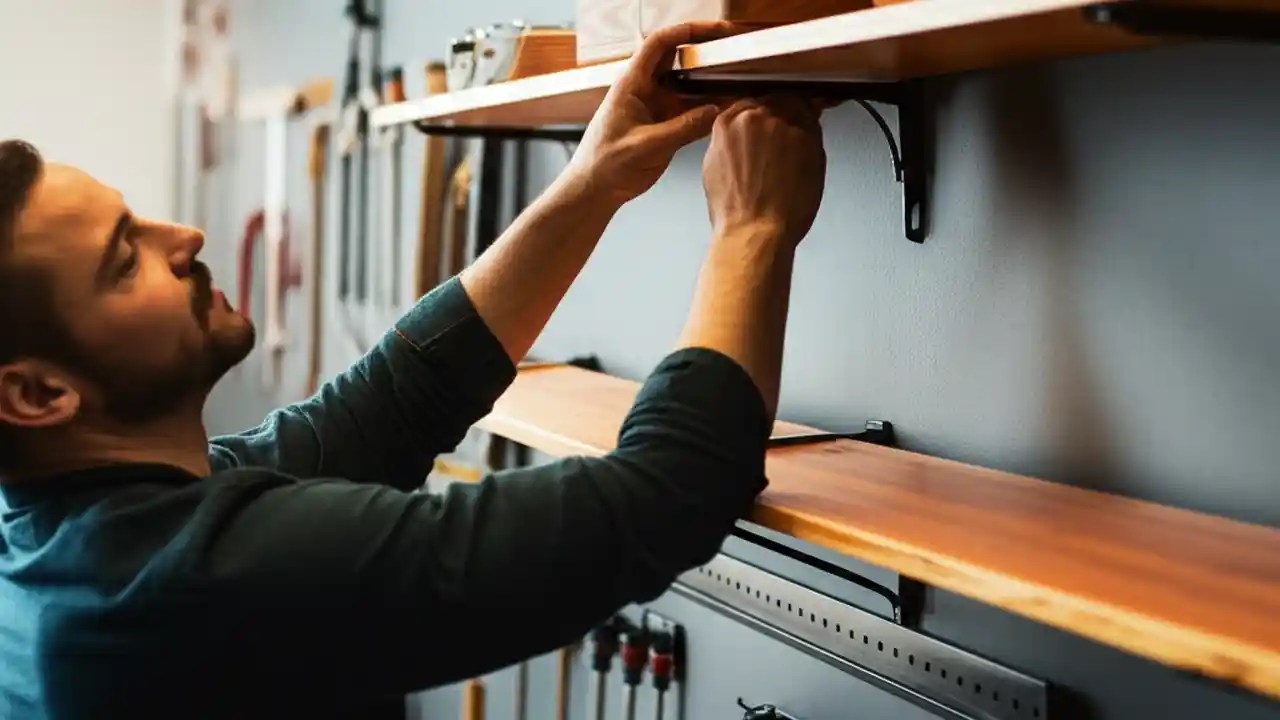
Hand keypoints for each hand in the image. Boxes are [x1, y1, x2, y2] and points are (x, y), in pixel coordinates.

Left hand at [566, 22, 742, 205]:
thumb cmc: (605, 164)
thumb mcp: (646, 146)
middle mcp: (646, 90)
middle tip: (732, 51)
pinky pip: (692, 112)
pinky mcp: (666, 126)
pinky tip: (729, 109)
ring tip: (739, 80)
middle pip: (679, 60)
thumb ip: (682, 128)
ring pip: (689, 87)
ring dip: (711, 83)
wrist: (596, 189)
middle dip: (705, 53)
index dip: (686, 31)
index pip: (659, 44)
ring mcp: (657, 108)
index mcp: (632, 84)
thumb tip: (716, 111)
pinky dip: (709, 109)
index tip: (713, 31)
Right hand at [702, 97, 826, 248]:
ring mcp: (782, 126)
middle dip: (782, 116)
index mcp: (727, 124)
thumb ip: (729, 142)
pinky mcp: (808, 138)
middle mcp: (754, 118)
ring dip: (799, 127)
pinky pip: (815, 128)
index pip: (750, 103)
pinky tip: (804, 162)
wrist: (755, 230)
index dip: (763, 113)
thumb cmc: (736, 212)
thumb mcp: (715, 168)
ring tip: (795, 156)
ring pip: (798, 110)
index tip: (769, 122)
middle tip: (785, 141)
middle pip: (776, 101)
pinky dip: (812, 142)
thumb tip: (742, 137)